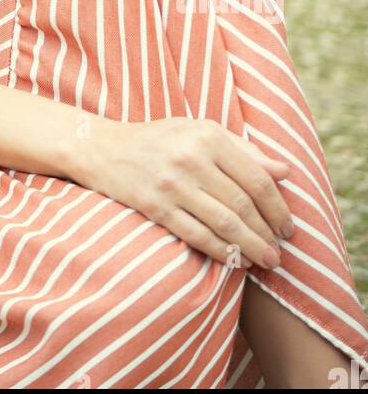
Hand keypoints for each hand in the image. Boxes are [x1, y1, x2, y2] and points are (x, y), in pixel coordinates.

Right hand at [71, 114, 293, 269]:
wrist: (104, 148)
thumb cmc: (160, 139)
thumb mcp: (200, 131)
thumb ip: (244, 150)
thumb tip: (286, 171)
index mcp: (208, 136)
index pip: (257, 178)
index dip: (278, 208)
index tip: (288, 227)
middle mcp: (192, 159)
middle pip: (243, 205)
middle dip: (267, 233)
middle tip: (280, 253)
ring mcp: (172, 184)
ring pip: (225, 224)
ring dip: (251, 248)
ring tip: (266, 261)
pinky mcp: (156, 207)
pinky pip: (197, 236)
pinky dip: (222, 252)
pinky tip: (236, 261)